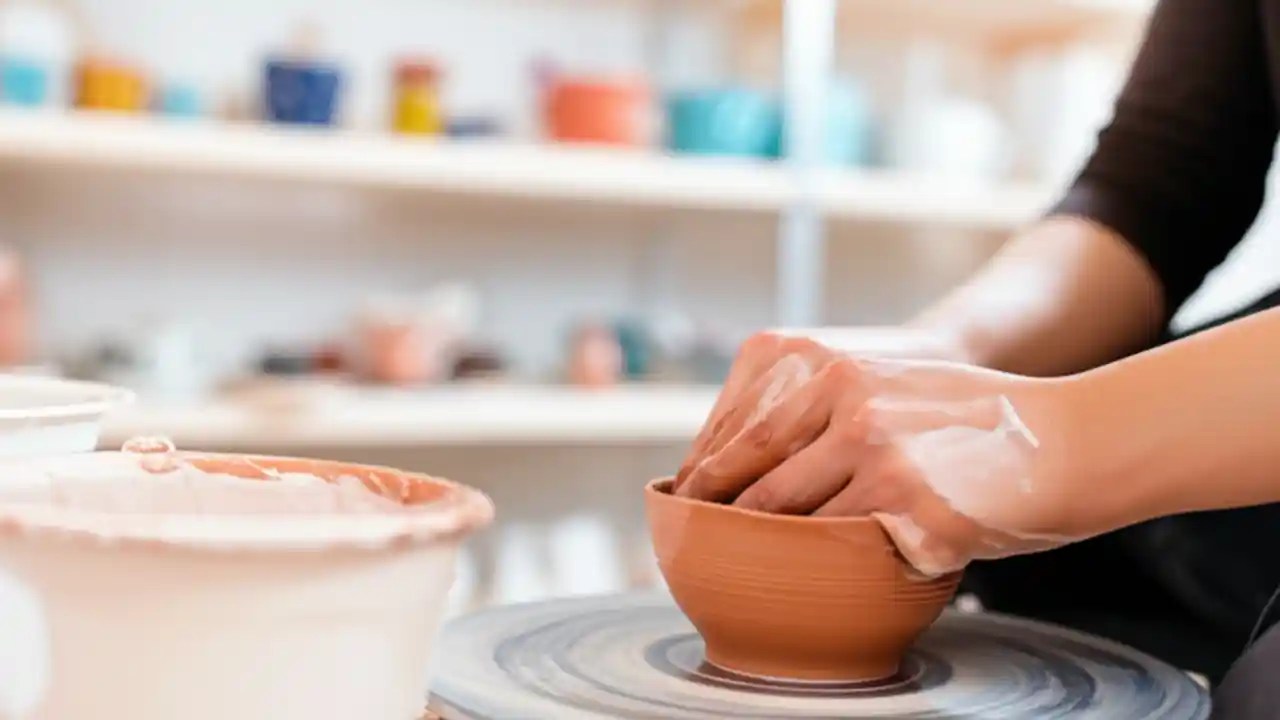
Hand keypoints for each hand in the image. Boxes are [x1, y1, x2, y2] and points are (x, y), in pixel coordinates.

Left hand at [678, 334, 1086, 575]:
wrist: (1071, 439)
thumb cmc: (974, 421)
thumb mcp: (889, 385)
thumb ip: (823, 409)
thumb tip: (742, 456)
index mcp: (835, 369)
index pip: (744, 431)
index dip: (705, 475)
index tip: (683, 503)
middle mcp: (850, 407)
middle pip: (756, 481)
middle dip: (721, 522)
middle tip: (694, 550)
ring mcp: (880, 459)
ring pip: (795, 524)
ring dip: (775, 550)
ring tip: (751, 570)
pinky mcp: (913, 511)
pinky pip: (848, 554)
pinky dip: (836, 568)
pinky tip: (830, 576)